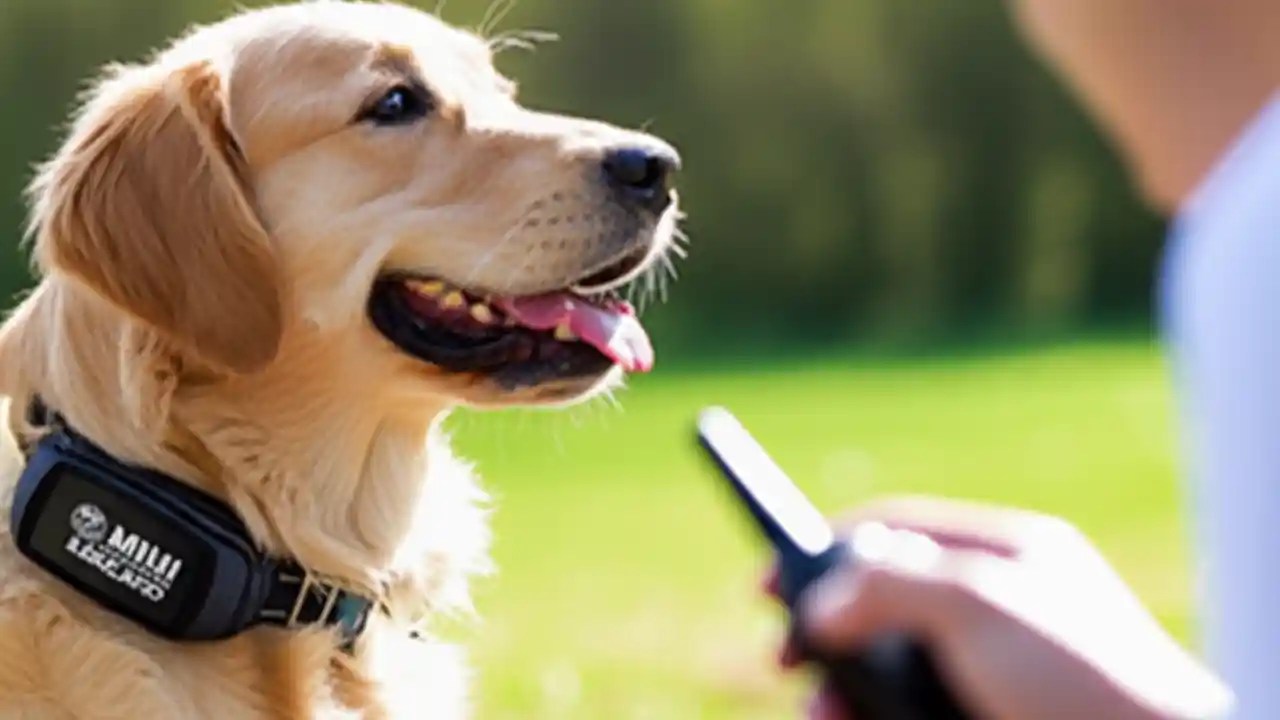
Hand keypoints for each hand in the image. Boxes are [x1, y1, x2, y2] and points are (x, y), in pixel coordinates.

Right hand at [765, 497, 1231, 719]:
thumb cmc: (1087, 678)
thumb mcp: (981, 603)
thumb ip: (890, 582)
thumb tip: (823, 605)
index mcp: (1003, 557)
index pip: (896, 530)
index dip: (824, 546)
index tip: (767, 576)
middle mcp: (994, 613)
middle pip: (880, 608)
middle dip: (823, 633)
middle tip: (785, 662)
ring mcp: (991, 676)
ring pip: (888, 674)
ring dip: (840, 691)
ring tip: (821, 715)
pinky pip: (907, 714)